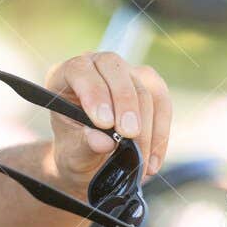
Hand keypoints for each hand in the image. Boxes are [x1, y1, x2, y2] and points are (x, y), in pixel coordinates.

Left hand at [44, 51, 171, 193]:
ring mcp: (126, 73)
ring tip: (141, 160)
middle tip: (129, 135)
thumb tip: (104, 141)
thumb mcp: (72, 153)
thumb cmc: (74, 150)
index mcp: (65, 75)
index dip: (94, 93)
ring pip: (144, 88)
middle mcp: (96, 66)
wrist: (89, 158)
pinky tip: (153, 159)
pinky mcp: (149, 85)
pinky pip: (162, 103)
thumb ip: (84, 145)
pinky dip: (160, 133)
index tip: (104, 123)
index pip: (79, 70)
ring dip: (146, 127)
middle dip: (125, 104)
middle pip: (116, 71)